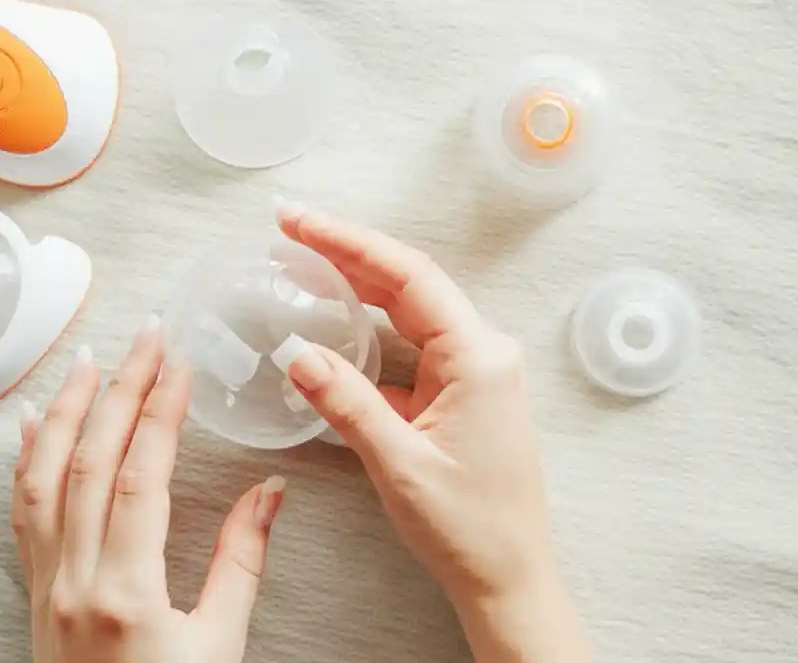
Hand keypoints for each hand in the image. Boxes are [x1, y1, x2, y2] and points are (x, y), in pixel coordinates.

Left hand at [11, 318, 285, 662]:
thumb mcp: (221, 645)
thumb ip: (243, 562)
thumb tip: (269, 492)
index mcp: (128, 593)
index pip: (139, 476)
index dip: (160, 412)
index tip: (179, 364)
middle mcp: (75, 580)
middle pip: (90, 461)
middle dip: (121, 389)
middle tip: (147, 336)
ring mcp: (47, 585)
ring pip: (44, 477)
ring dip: (66, 410)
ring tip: (89, 360)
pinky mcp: (36, 592)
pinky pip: (22, 511)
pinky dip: (27, 459)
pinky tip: (33, 424)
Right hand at [276, 204, 588, 661]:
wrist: (508, 577)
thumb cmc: (468, 527)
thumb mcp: (398, 463)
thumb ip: (346, 402)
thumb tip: (298, 353)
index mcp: (478, 357)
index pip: (407, 275)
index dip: (348, 241)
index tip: (299, 221)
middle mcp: (484, 352)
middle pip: (408, 281)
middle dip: (347, 251)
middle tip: (290, 227)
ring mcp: (476, 371)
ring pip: (410, 308)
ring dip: (359, 283)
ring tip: (306, 258)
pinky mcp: (464, 392)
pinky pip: (413, 343)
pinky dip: (373, 327)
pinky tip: (338, 319)